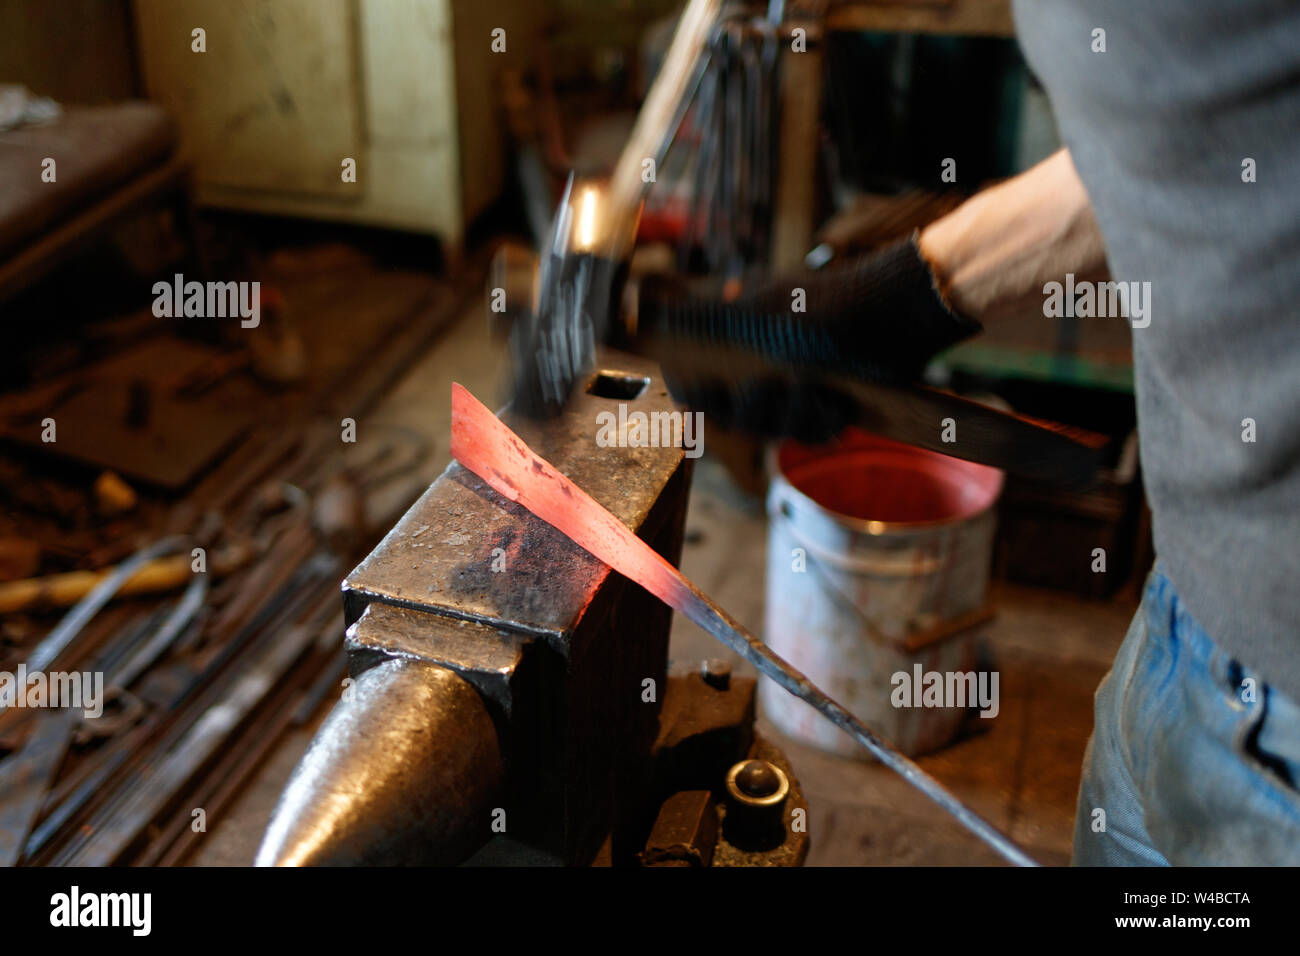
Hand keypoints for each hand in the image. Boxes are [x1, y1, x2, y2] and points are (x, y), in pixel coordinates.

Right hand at [637, 235, 980, 441]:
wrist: (898, 319)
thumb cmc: (826, 309)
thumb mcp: (756, 315)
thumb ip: (700, 322)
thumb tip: (646, 310)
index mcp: (738, 340)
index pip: (696, 380)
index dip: (695, 394)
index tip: (701, 397)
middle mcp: (764, 365)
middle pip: (735, 415)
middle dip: (757, 408)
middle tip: (774, 386)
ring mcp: (796, 387)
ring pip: (774, 430)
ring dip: (795, 415)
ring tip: (818, 390)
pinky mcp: (827, 405)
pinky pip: (810, 434)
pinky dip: (823, 422)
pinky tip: (838, 404)